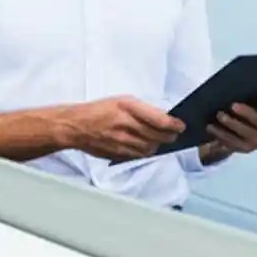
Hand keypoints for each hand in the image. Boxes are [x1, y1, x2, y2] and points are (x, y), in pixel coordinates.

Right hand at [62, 96, 183, 160]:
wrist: (75, 126)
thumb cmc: (99, 111)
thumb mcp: (122, 101)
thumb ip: (142, 110)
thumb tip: (163, 120)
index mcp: (128, 107)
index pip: (160, 121)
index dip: (174, 125)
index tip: (181, 126)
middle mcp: (126, 125)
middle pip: (158, 137)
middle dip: (170, 136)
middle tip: (175, 134)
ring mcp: (121, 142)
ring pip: (150, 148)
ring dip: (158, 144)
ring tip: (160, 140)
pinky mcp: (117, 154)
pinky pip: (138, 155)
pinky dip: (145, 151)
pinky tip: (146, 146)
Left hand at [204, 84, 256, 156]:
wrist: (238, 123)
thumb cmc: (248, 101)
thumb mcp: (252, 92)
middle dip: (248, 114)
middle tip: (233, 104)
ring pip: (247, 135)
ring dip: (232, 124)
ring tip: (219, 114)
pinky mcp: (245, 148)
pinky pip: (233, 143)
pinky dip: (221, 134)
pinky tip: (211, 126)